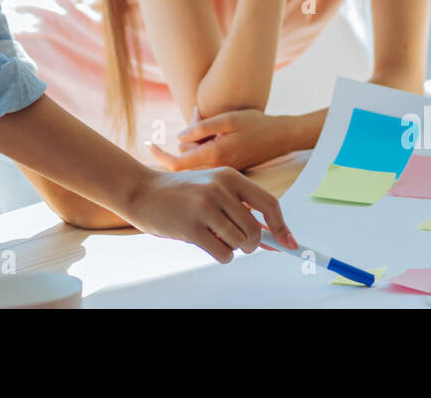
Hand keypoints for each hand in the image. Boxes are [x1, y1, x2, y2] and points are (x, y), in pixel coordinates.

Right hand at [119, 167, 296, 262]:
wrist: (141, 191)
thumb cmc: (181, 193)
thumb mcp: (213, 189)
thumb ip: (240, 208)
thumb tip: (273, 237)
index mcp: (229, 175)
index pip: (269, 203)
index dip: (282, 226)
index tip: (289, 243)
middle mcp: (219, 188)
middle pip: (255, 229)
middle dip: (252, 244)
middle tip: (240, 244)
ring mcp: (205, 207)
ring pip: (240, 243)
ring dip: (233, 249)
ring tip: (216, 237)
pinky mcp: (191, 227)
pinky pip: (223, 253)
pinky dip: (221, 255)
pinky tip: (208, 244)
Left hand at [147, 109, 294, 171]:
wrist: (282, 137)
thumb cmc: (256, 125)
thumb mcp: (228, 119)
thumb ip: (202, 128)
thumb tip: (178, 137)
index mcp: (213, 155)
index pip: (177, 163)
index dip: (159, 156)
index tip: (147, 144)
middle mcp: (215, 167)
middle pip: (185, 158)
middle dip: (184, 138)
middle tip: (198, 115)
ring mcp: (222, 170)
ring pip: (195, 158)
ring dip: (194, 140)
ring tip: (206, 117)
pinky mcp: (227, 168)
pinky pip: (207, 159)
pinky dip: (204, 145)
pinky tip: (215, 128)